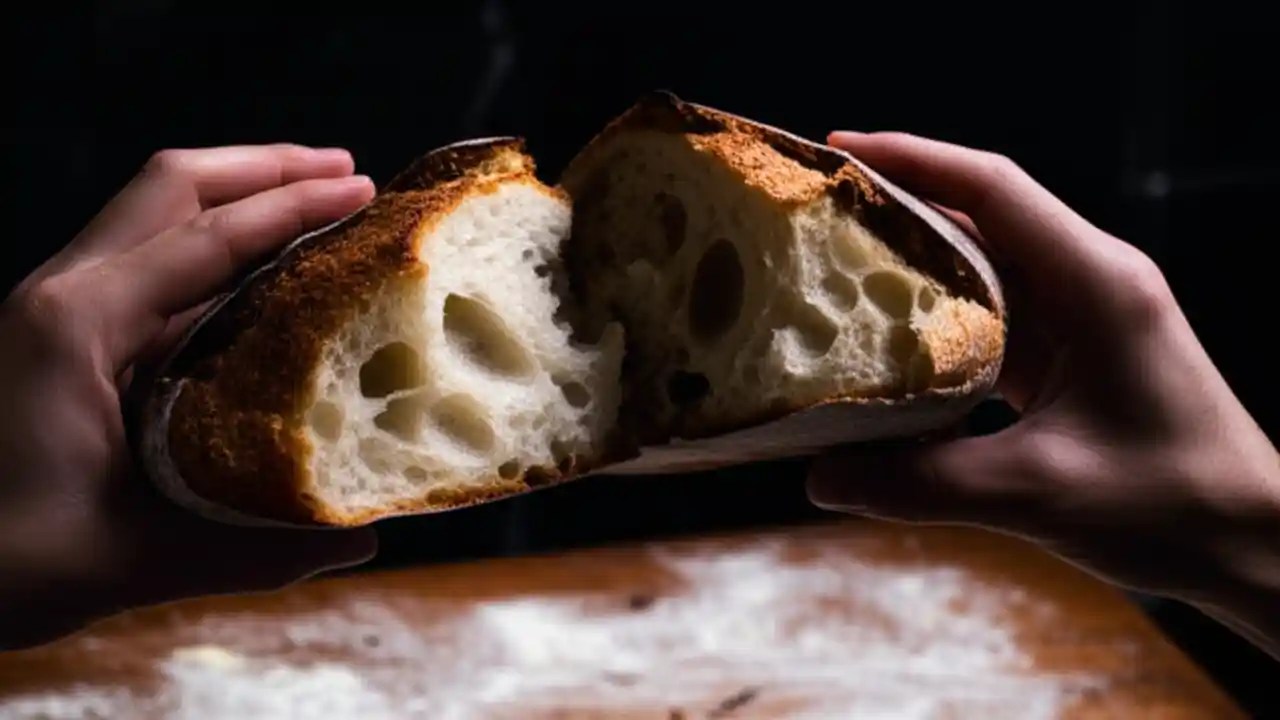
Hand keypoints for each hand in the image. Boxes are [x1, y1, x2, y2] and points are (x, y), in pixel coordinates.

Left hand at [0, 145, 378, 648]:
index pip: (208, 238)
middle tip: (345, 171)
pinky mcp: (61, 336)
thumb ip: (258, 551)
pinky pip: (147, 266)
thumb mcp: (134, 559)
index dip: (293, 206)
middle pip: (172, 187)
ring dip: (236, 200)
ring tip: (313, 205)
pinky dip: (211, 252)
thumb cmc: (7, 562)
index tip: (362, 189)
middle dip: (264, 168)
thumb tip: (361, 543)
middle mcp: (63, 295)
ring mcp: (56, 310)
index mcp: (78, 324)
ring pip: (154, 215)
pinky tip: (257, 281)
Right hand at [808, 131, 1279, 657]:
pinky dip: (933, 319)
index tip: (841, 149)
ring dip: (910, 262)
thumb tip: (821, 477)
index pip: (994, 189)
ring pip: (981, 266)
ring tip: (830, 266)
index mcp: (1098, 284)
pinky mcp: (1069, 354)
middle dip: (896, 204)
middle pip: (979, 217)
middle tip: (816, 210)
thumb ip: (923, 483)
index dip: (913, 159)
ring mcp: (1081, 317)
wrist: (1250, 543)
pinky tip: (880, 339)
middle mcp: (1090, 282)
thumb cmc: (1173, 506)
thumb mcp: (1037, 494)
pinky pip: (989, 317)